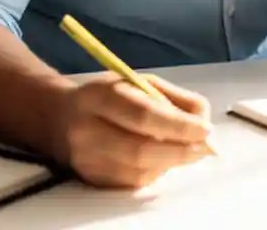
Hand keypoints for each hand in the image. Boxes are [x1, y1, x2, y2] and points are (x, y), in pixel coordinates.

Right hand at [52, 72, 213, 188]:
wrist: (61, 118)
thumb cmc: (110, 96)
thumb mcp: (139, 83)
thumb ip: (175, 99)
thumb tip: (204, 123)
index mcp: (99, 95)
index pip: (143, 115)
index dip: (179, 126)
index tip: (206, 130)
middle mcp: (87, 129)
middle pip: (140, 150)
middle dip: (180, 151)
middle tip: (205, 147)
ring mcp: (86, 159)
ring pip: (140, 171)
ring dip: (171, 163)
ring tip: (186, 150)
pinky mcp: (92, 180)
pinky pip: (134, 183)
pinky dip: (156, 172)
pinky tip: (161, 159)